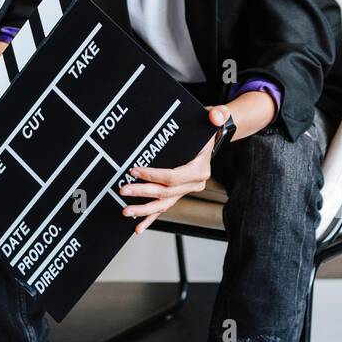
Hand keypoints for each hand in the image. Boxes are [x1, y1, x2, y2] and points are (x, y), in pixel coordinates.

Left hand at [119, 105, 228, 234]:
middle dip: (143, 192)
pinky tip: (138, 225)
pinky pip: (163, 208)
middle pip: (165, 192)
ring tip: (126, 211)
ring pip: (163, 204)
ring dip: (144, 210)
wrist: (212, 137)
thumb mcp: (216, 117)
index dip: (154, 175)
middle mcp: (194, 183)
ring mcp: (185, 190)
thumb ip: (217, 116)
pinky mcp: (178, 193)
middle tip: (123, 190)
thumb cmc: (209, 129)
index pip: (173, 177)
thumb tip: (215, 118)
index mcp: (200, 169)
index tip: (135, 171)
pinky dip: (151, 217)